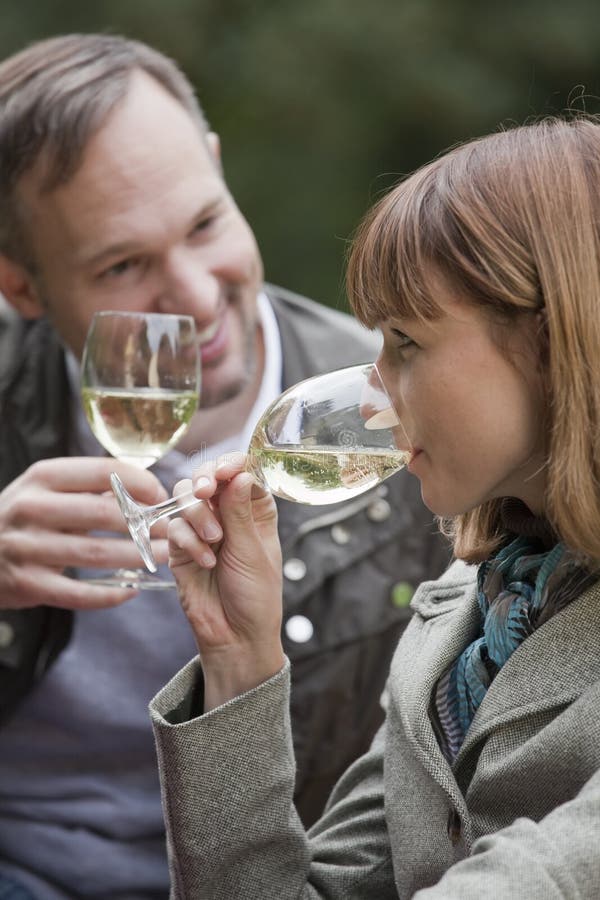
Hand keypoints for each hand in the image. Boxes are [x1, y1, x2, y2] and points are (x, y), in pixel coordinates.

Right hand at [0, 457, 168, 609]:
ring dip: (136, 557)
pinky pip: (77, 593)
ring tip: (162, 558)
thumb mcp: (46, 491)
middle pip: (103, 514)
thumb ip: (90, 490)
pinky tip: (130, 591)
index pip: (102, 471)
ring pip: (95, 555)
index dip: (139, 482)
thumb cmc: (23, 517)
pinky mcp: (27, 584)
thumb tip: (144, 491)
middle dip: (144, 524)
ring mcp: (27, 548)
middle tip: (168, 531)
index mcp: (42, 478)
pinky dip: (108, 594)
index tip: (160, 495)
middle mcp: (32, 509)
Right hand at [168, 454, 284, 709]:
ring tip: (214, 540)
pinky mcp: (180, 547)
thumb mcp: (253, 552)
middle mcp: (228, 514)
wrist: (234, 637)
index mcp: (255, 510)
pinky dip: (187, 541)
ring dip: (196, 513)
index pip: (242, 472)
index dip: (232, 464)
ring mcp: (202, 528)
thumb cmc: (256, 596)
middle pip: (207, 477)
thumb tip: (238, 473)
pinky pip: (173, 527)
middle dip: (204, 481)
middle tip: (205, 492)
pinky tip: (205, 562)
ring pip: (185, 497)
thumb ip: (240, 512)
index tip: (225, 470)